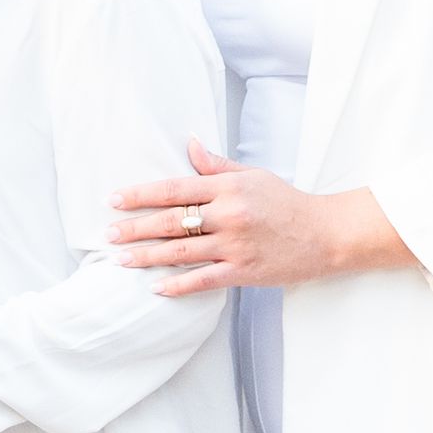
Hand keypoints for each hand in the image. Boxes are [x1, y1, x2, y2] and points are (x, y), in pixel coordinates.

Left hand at [109, 136, 382, 294]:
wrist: (325, 234)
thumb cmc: (287, 202)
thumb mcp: (253, 175)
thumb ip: (217, 166)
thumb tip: (189, 144)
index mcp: (228, 188)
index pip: (175, 188)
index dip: (141, 194)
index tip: (115, 199)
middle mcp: (229, 215)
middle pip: (171, 221)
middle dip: (135, 228)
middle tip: (107, 233)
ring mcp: (236, 245)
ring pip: (182, 252)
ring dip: (147, 256)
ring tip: (120, 259)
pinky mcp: (244, 271)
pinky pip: (204, 280)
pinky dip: (178, 284)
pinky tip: (155, 287)